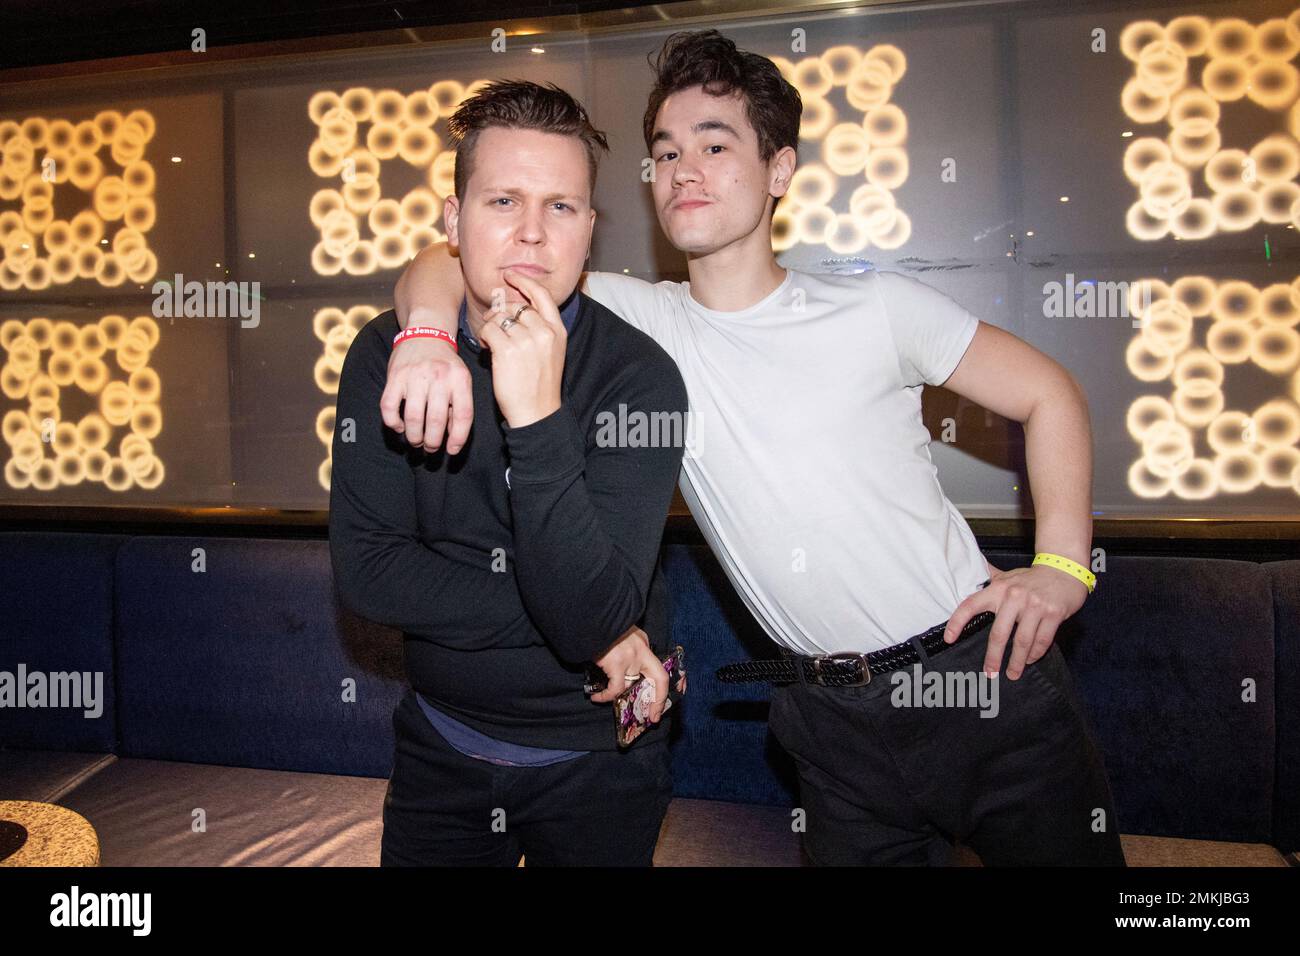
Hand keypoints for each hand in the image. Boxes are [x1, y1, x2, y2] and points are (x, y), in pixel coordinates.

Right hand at [380, 334, 473, 454]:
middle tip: (430, 448)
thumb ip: (459, 406)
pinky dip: (393, 423)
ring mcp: (415, 376)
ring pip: (413, 418)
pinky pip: (389, 407)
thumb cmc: (446, 365)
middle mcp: (438, 377)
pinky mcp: (395, 376)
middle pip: (436, 421)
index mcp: (460, 379)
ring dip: (414, 437)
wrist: (426, 334)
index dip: (458, 439)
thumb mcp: (461, 380)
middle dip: (432, 442)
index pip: (463, 416)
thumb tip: (452, 439)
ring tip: (416, 441)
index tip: (452, 451)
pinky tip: (399, 427)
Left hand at [475, 271, 565, 428]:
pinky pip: (488, 330)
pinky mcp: (507, 351)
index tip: (511, 277)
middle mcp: (544, 332)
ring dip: (491, 326)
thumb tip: (517, 307)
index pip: (541, 295)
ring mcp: (526, 341)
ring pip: (499, 317)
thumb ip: (540, 328)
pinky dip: (484, 337)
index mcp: (558, 331)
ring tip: (491, 341)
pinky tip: (488, 348)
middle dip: (500, 312)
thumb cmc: (540, 385)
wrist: (537, 413)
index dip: (524, 282)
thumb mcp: (551, 352)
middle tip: (495, 326)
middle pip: (515, 306)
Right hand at [591, 626, 667, 723]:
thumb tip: (628, 671)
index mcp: (643, 641)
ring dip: (620, 697)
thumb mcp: (622, 634)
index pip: (658, 665)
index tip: (661, 701)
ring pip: (631, 686)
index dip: (662, 685)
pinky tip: (597, 697)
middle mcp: (641, 649)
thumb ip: (630, 649)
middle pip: (660, 677)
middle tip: (654, 716)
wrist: (588, 617)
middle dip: (659, 700)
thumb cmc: (601, 627)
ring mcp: (631, 657)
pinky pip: (615, 689)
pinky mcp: (617, 664)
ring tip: (605, 699)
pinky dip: (606, 696)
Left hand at [941, 562, 1088, 679]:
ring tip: (1012, 674)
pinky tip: (1030, 660)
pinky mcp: (1053, 613)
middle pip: (999, 633)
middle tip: (989, 673)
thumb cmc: (1031, 577)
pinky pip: (1042, 640)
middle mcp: (1014, 596)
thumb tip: (968, 575)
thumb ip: (990, 580)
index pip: (971, 605)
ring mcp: (1035, 605)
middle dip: (993, 657)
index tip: (950, 639)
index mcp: (998, 588)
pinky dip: (1035, 653)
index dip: (957, 622)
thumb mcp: (1007, 576)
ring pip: (1022, 641)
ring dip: (1017, 661)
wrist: (1064, 569)